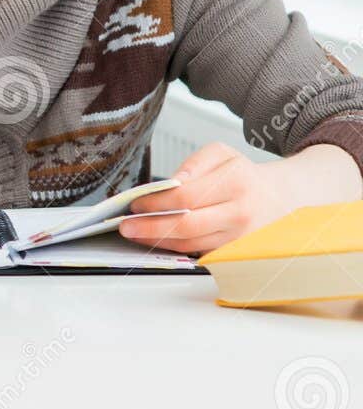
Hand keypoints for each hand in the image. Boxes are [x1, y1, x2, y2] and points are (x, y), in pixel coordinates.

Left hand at [121, 143, 285, 254]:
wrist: (281, 198)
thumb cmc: (244, 175)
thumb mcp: (222, 154)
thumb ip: (194, 164)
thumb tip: (172, 183)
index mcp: (237, 182)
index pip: (186, 197)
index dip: (156, 203)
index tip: (136, 204)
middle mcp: (242, 213)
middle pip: (187, 226)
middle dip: (150, 227)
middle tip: (126, 226)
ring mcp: (242, 238)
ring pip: (192, 244)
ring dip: (158, 241)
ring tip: (136, 233)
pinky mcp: (239, 254)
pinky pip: (201, 253)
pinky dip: (176, 248)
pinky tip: (159, 240)